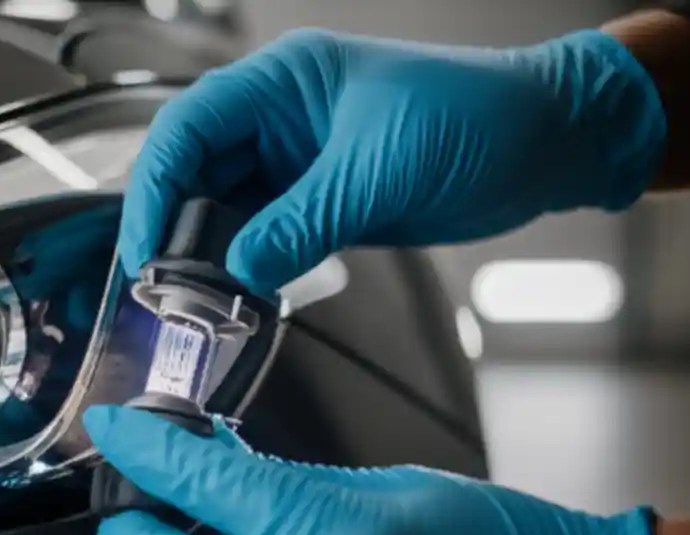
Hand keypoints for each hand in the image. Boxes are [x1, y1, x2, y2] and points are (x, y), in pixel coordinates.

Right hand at [118, 29, 664, 291]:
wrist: (547, 141)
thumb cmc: (477, 118)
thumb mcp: (378, 171)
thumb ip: (301, 223)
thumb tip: (238, 269)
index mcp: (284, 82)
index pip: (187, 129)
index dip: (154, 188)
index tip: (142, 248)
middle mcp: (279, 117)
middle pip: (193, 168)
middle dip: (170, 224)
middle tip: (157, 284)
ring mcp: (297, 158)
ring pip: (222, 204)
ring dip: (204, 248)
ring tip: (191, 296)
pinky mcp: (318, 196)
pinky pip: (261, 229)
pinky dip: (244, 260)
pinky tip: (236, 290)